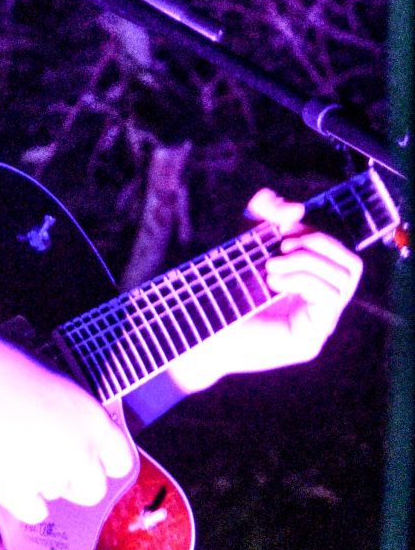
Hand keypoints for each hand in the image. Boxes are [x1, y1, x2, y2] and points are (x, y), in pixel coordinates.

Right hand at [0, 329, 135, 525]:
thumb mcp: (56, 387)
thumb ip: (74, 421)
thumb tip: (74, 443)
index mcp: (93, 419)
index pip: (120, 463)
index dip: (100, 464)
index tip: (86, 463)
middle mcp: (79, 451)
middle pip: (92, 490)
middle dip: (73, 482)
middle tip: (46, 463)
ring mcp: (48, 474)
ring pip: (56, 496)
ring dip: (38, 483)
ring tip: (9, 450)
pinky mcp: (16, 491)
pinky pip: (32, 512)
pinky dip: (19, 499)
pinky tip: (2, 471)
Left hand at [167, 189, 362, 394]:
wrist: (197, 333)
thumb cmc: (221, 291)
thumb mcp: (246, 241)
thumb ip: (265, 215)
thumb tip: (295, 207)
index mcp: (314, 287)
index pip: (340, 254)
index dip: (317, 233)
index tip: (282, 229)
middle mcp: (322, 309)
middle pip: (352, 265)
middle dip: (319, 244)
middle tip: (281, 246)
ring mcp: (319, 328)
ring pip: (344, 279)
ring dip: (307, 262)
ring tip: (270, 266)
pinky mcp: (309, 341)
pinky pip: (329, 298)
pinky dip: (303, 280)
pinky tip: (272, 282)